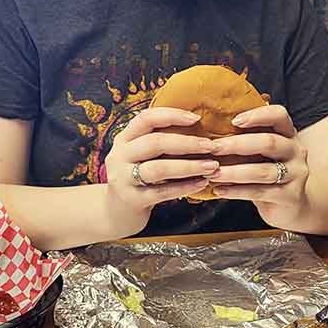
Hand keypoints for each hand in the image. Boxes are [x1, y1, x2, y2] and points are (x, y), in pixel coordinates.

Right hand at [103, 107, 218, 233]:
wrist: (115, 212)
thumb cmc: (138, 177)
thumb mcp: (140, 155)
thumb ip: (159, 140)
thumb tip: (198, 125)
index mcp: (124, 139)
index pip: (146, 119)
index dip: (171, 115)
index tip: (196, 118)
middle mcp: (120, 156)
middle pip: (155, 143)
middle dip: (187, 143)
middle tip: (211, 146)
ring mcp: (123, 179)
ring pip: (158, 168)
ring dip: (189, 166)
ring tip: (211, 166)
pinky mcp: (132, 200)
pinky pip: (162, 192)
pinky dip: (184, 187)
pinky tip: (201, 183)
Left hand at [206, 105, 309, 226]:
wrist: (288, 205)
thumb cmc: (266, 171)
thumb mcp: (260, 152)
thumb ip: (245, 138)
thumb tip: (208, 130)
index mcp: (288, 133)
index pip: (279, 115)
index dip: (257, 115)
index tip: (233, 121)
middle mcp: (295, 151)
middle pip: (268, 142)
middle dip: (236, 145)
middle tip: (212, 148)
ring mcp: (295, 174)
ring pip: (262, 171)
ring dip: (233, 172)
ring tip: (212, 173)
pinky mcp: (290, 196)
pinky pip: (259, 192)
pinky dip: (236, 191)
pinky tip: (219, 189)